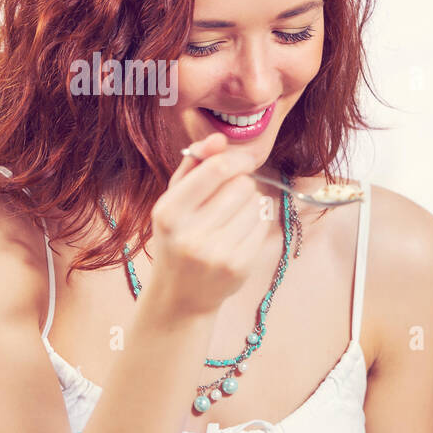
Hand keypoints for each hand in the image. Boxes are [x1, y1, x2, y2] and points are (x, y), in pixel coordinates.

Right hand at [144, 131, 272, 316]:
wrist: (180, 294)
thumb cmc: (178, 238)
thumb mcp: (174, 202)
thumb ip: (193, 166)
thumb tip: (218, 138)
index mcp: (168, 212)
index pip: (216, 170)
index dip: (237, 160)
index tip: (245, 161)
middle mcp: (190, 233)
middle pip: (242, 185)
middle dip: (242, 186)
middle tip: (230, 200)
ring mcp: (216, 252)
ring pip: (257, 205)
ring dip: (251, 205)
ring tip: (232, 219)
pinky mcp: (238, 266)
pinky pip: (264, 227)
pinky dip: (258, 224)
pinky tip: (241, 234)